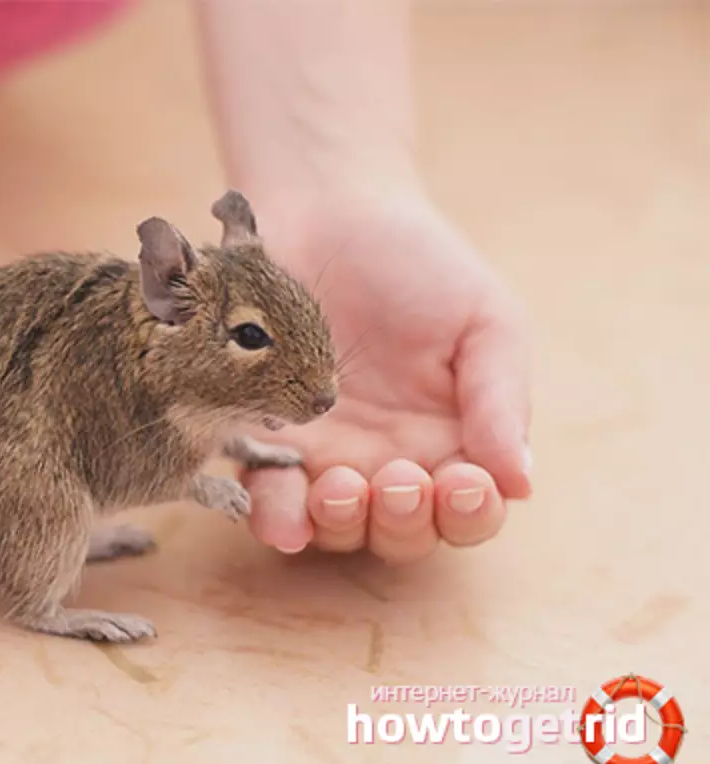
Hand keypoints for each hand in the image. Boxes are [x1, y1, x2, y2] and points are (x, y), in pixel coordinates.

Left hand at [240, 192, 531, 562]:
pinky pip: (267, 495)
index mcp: (450, 440)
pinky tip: (284, 516)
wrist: (329, 213)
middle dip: (404, 522)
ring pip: (334, 526)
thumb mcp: (484, 324)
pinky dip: (276, 515)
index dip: (471, 513)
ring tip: (341, 488)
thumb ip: (501, 400)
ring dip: (341, 523)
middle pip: (401, 532)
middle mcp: (386, 460)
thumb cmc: (420, 264)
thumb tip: (521, 483)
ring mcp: (322, 454)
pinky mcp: (261, 437)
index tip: (466, 483)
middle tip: (400, 482)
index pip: (469, 508)